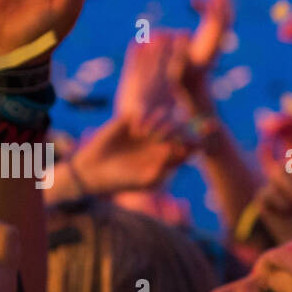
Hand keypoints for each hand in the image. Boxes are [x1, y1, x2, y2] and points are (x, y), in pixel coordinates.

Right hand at [69, 114, 192, 193]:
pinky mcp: (129, 120)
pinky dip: (143, 118)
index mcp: (168, 155)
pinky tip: (136, 132)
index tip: (195, 143)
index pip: (189, 144)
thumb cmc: (123, 181)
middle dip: (179, 130)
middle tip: (167, 138)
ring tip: (147, 136)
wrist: (95, 171)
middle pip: (181, 126)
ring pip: (165, 115)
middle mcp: (159, 140)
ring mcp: (145, 129)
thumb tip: (176, 150)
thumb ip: (165, 169)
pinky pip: (143, 110)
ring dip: (161, 123)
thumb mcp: (147, 181)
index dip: (196, 141)